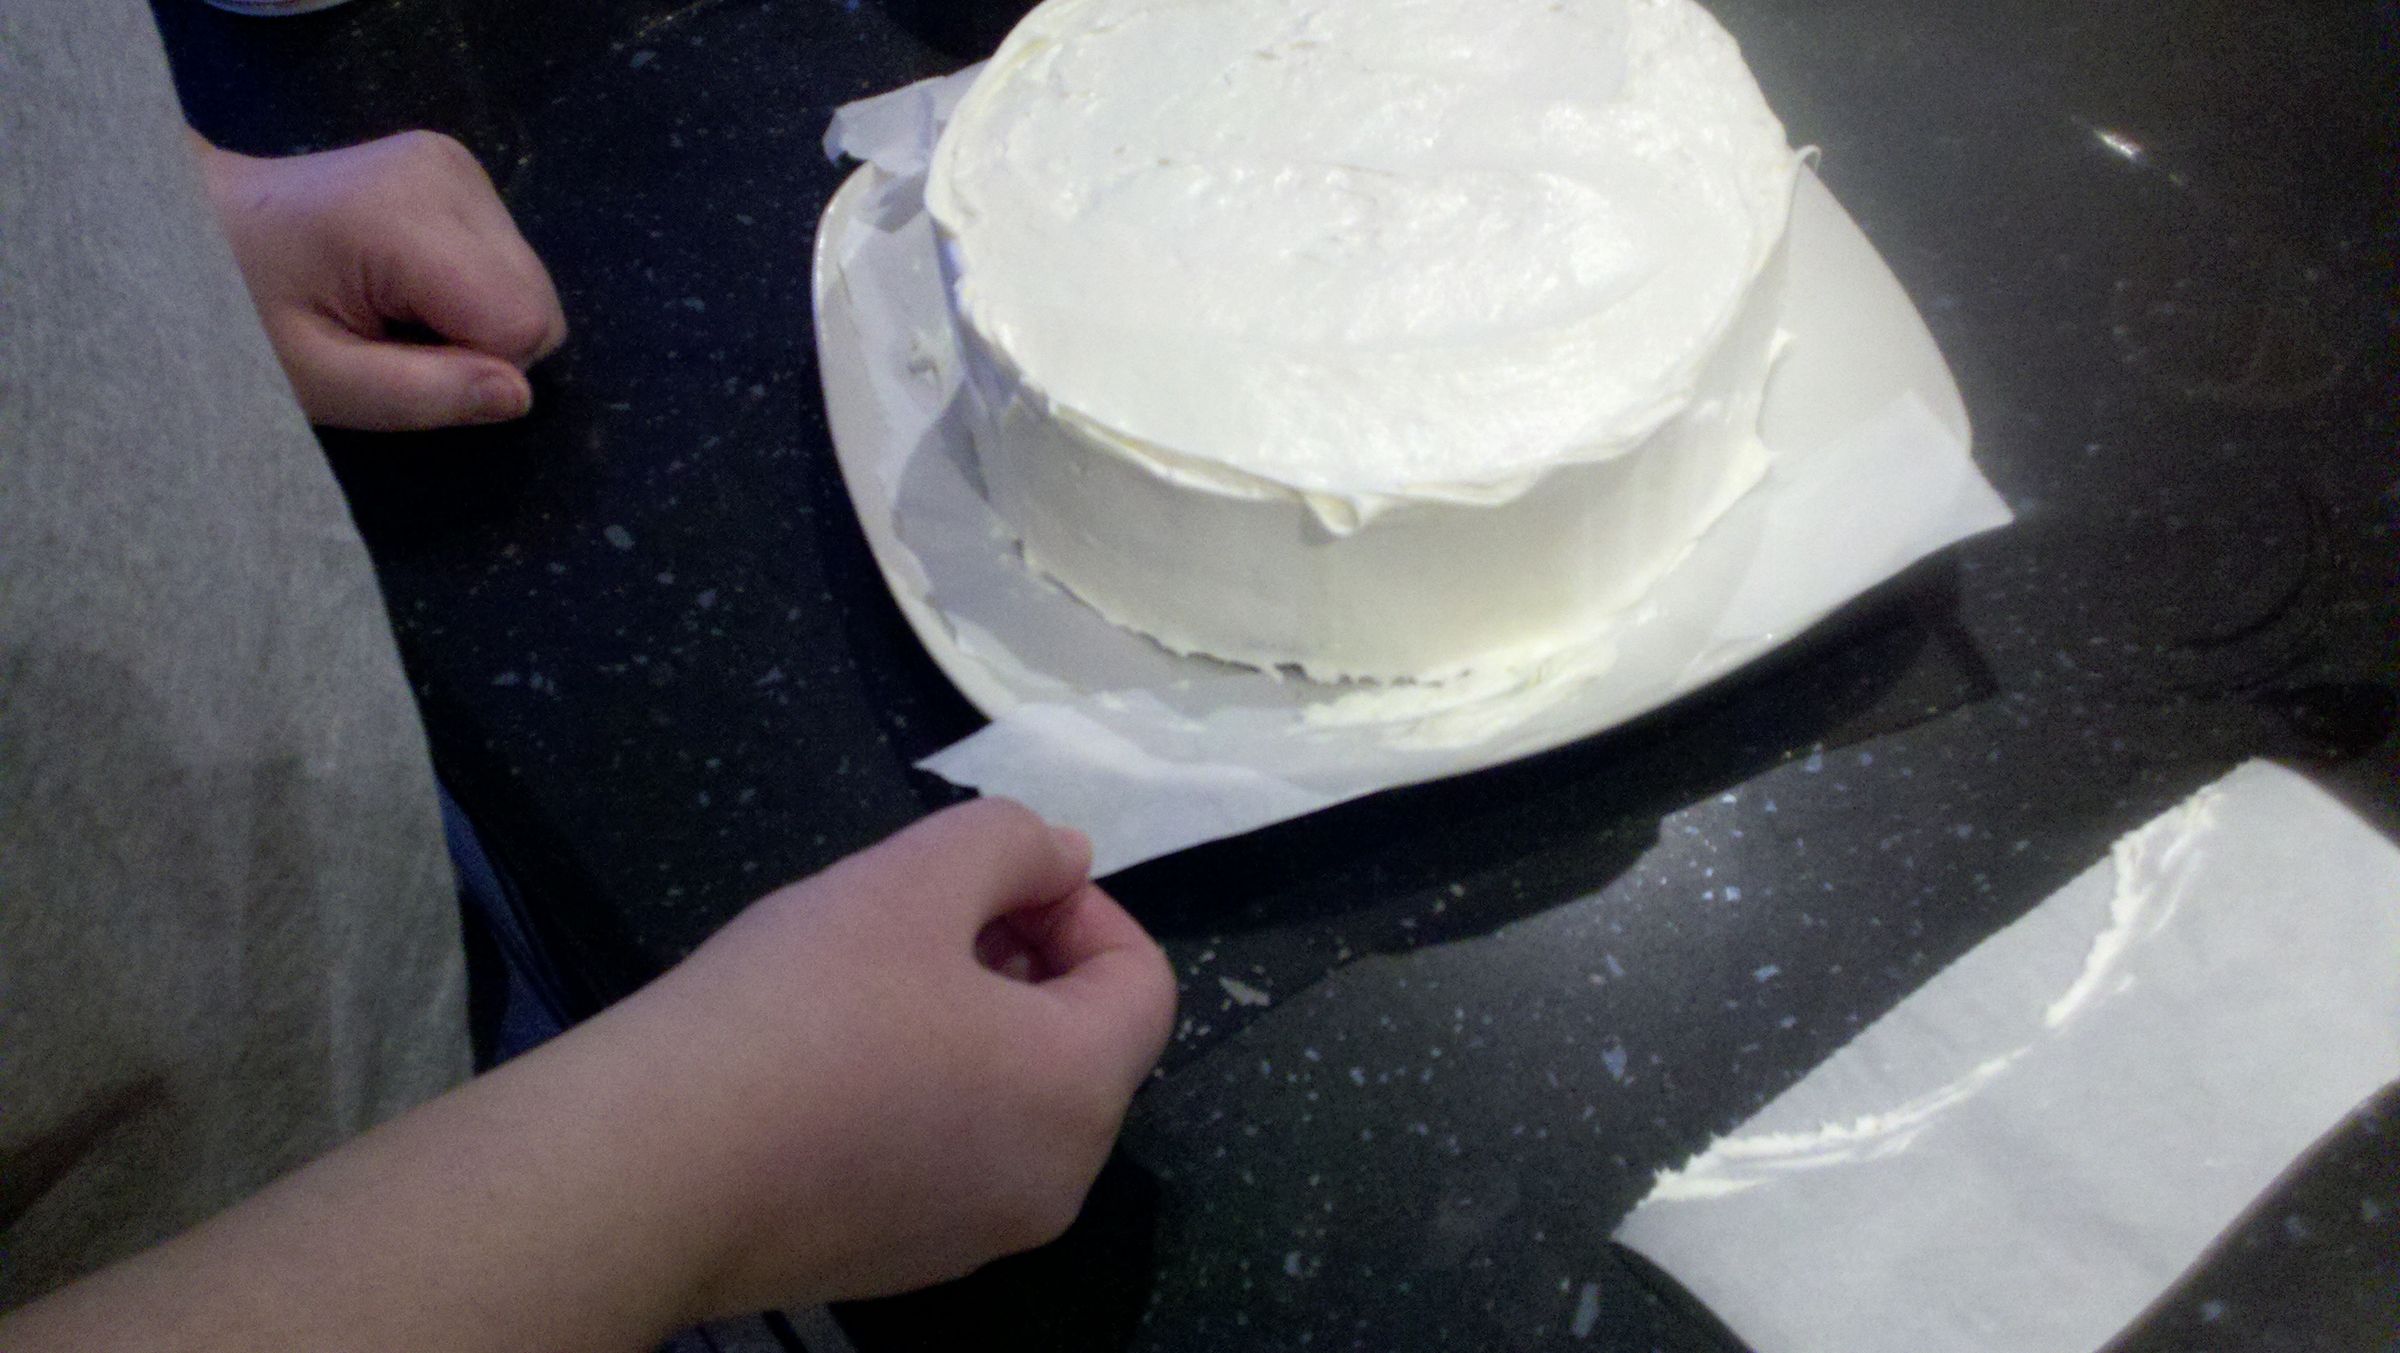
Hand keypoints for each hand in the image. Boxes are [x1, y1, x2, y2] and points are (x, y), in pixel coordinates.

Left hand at [195, 130, 567, 430]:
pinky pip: (508, 262)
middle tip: (387, 337)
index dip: (476, 368)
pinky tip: (401, 280)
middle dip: (480, 342)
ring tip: (386, 306)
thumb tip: (518, 396)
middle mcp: (449, 174)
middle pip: (537, 302)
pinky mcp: (457, 169)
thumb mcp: (318, 378)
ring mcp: (456, 164)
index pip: (523, 322)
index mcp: (407, 217)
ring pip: (529, 285)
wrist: (194, 222)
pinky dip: (466, 289)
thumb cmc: (237, 310)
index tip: (398, 360)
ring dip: (472, 317)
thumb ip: (421, 393)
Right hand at [629, 798, 1178, 1314]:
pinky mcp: (900, 1264)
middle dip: (1024, 962)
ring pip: (1014, 1103)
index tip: (991, 881)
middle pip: (1083, 1045)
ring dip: (971, 1025)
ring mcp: (978, 1237)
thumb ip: (1011, 843)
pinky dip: (923, 1096)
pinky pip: (950, 1157)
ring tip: (868, 980)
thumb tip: (1062, 857)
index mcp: (1079, 1092)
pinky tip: (829, 1062)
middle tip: (924, 918)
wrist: (647, 1170)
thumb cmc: (797, 1010)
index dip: (1078, 906)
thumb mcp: (911, 875)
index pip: (1142, 981)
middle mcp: (1054, 1183)